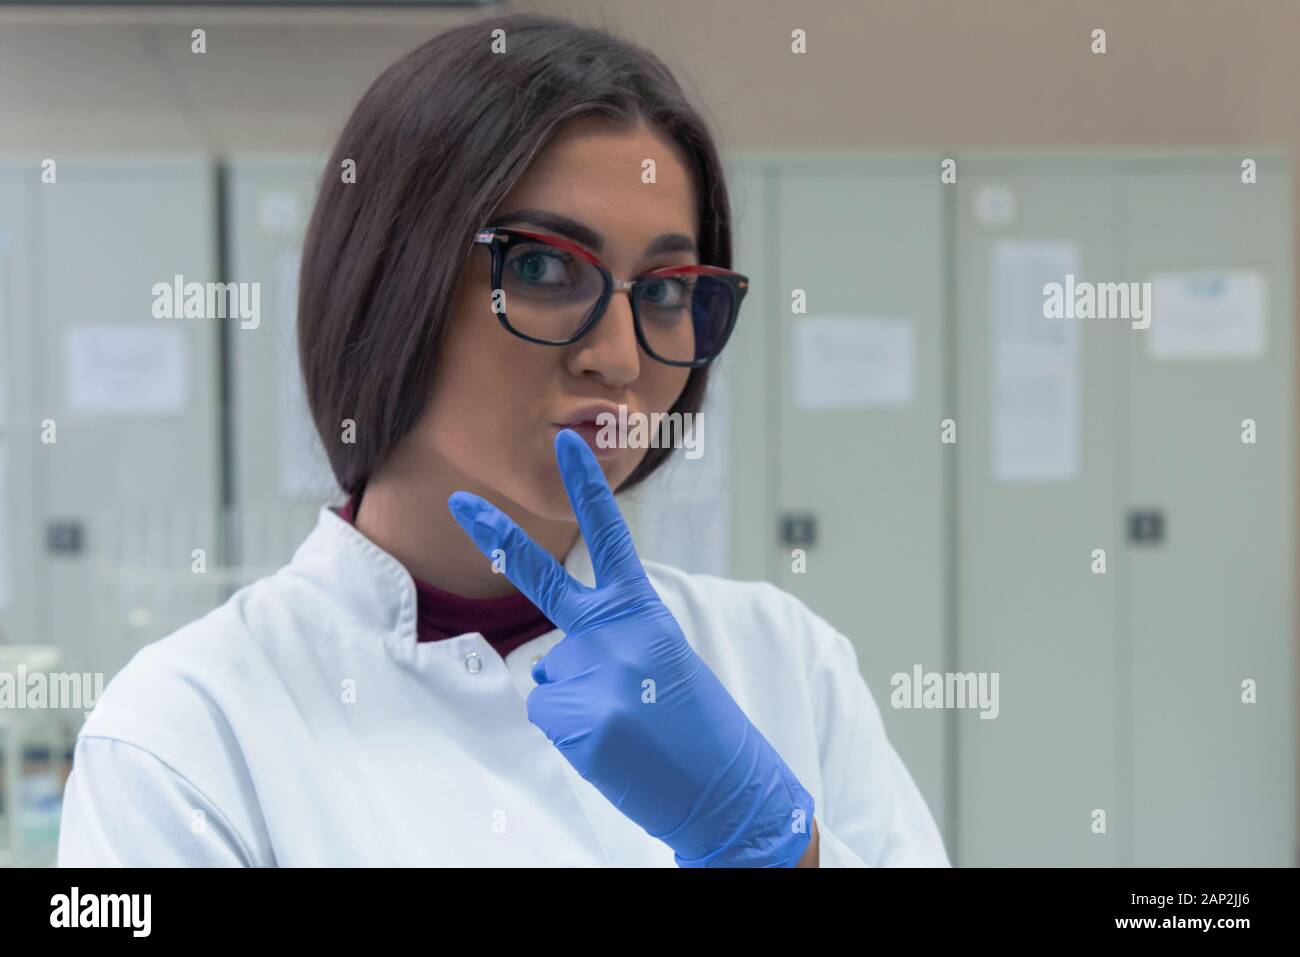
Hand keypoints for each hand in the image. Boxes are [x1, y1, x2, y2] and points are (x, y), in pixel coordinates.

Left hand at [447, 428, 814, 866]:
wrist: (727, 789)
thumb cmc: (695, 727)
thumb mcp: (659, 665)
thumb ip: (606, 645)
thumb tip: (554, 665)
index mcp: (643, 612)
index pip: (611, 538)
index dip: (587, 489)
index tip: (566, 444)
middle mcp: (616, 632)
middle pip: (542, 579)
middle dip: (497, 536)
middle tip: (457, 501)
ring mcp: (596, 672)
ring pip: (551, 678)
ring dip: (579, 704)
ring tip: (630, 728)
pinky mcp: (580, 716)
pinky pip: (549, 714)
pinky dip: (574, 735)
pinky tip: (614, 747)